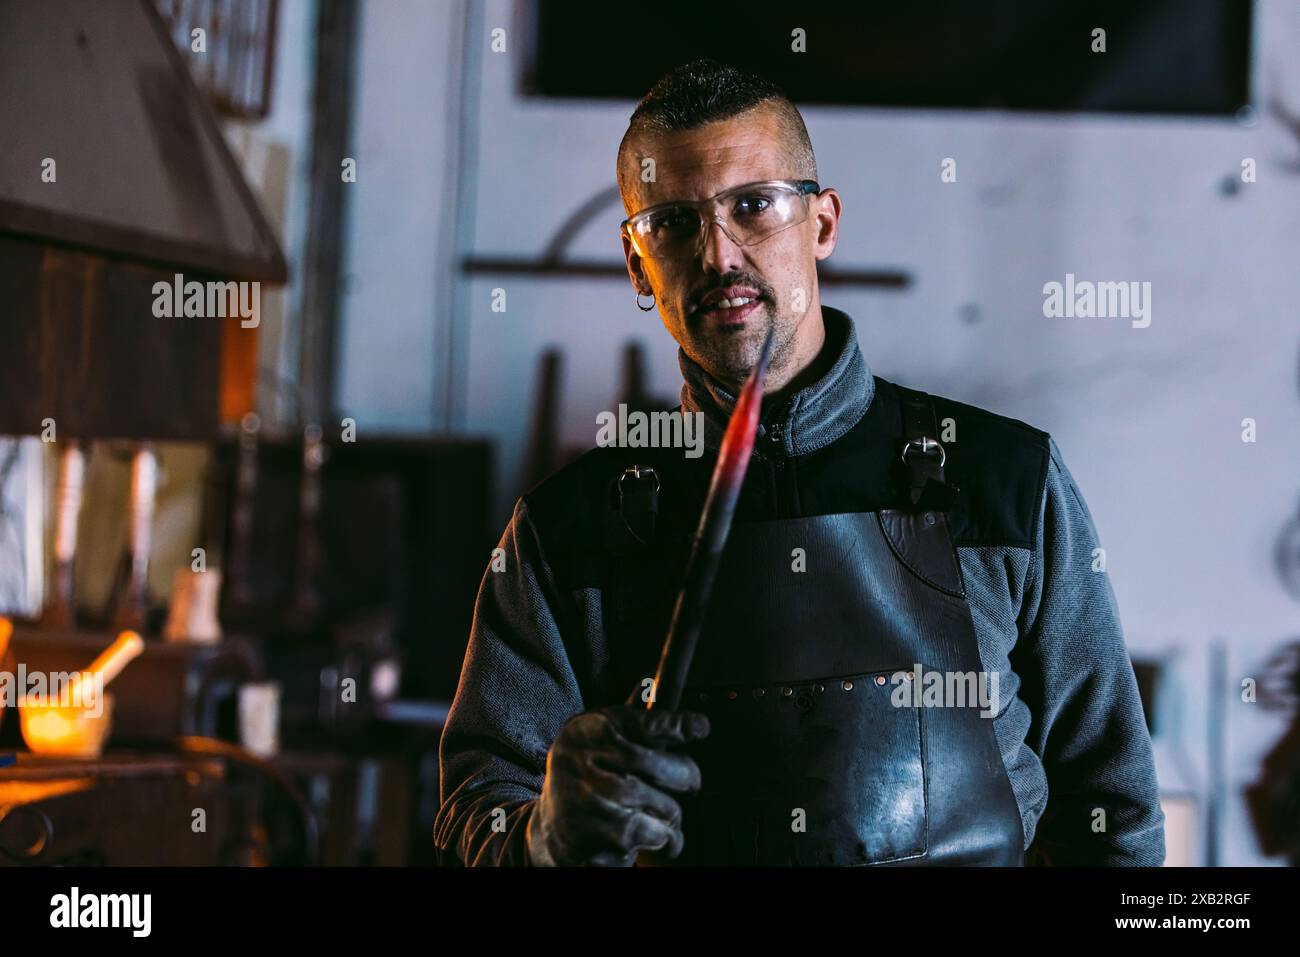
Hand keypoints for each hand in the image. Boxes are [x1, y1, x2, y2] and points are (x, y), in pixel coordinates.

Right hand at [525, 704, 709, 865]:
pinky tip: (651, 835)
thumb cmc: (586, 774)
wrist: (552, 827)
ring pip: (664, 804)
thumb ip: (630, 720)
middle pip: (660, 766)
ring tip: (662, 812)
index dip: (676, 725)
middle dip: (686, 775)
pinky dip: (663, 839)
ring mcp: (592, 797)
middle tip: (692, 781)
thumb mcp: (599, 738)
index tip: (701, 727)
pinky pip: (655, 834)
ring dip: (673, 813)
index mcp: (592, 729)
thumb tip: (648, 682)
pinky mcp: (600, 832)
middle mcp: (586, 759)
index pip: (643, 723)